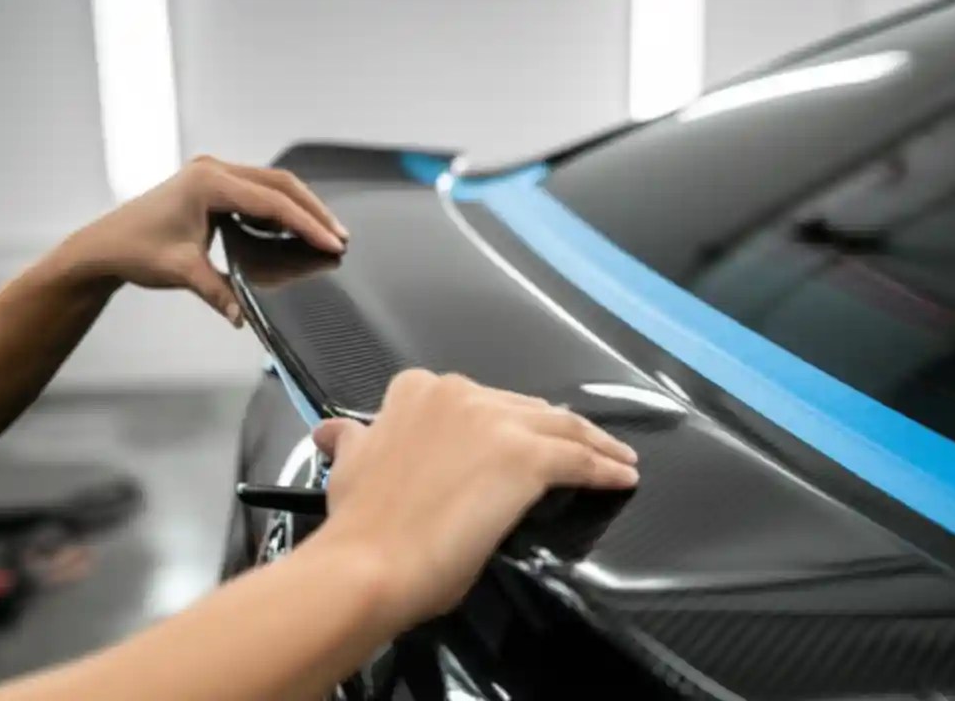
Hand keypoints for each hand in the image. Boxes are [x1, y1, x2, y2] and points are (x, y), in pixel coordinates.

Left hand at [63, 155, 347, 325]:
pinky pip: (257, 191)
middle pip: (280, 184)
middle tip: (340, 236)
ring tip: (326, 232)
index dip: (306, 223)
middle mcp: (212, 171)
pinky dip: (281, 209)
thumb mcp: (180, 272)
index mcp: (207, 183)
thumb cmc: (134, 250)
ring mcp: (212, 175)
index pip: (271, 202)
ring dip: (300, 207)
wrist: (104, 245)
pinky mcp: (212, 186)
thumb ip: (217, 291)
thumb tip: (243, 317)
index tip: (332, 243)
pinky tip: (295, 228)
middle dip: (313, 210)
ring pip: (272, 184)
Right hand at [310, 370, 638, 629]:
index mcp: (415, 391)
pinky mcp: (527, 458)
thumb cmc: (361, 525)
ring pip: (561, 428)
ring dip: (594, 443)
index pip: (476, 400)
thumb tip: (331, 432)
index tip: (516, 437)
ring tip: (615, 458)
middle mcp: (458, 394)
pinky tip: (623, 477)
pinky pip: (579, 459)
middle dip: (551, 430)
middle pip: (524, 409)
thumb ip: (355, 442)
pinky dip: (605, 468)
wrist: (368, 562)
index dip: (502, 419)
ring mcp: (495, 423)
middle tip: (577, 450)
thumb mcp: (351, 467)